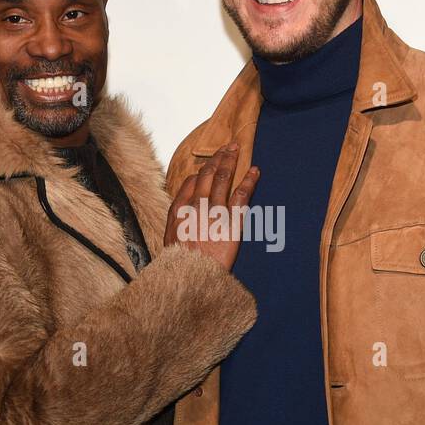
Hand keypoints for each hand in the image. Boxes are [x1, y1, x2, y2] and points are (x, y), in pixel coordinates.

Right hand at [164, 143, 259, 270]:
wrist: (191, 278)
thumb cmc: (180, 264)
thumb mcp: (170, 241)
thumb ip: (177, 224)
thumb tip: (183, 214)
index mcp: (180, 210)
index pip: (191, 182)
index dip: (202, 172)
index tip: (209, 166)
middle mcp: (196, 206)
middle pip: (208, 175)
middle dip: (218, 158)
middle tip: (227, 147)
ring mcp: (214, 213)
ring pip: (224, 179)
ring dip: (231, 161)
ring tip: (237, 149)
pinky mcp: (232, 222)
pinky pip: (242, 195)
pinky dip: (249, 181)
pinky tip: (255, 171)